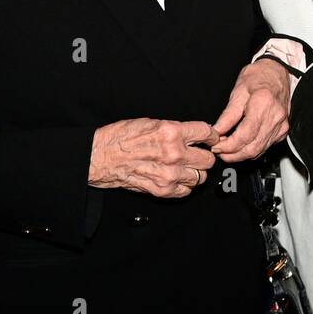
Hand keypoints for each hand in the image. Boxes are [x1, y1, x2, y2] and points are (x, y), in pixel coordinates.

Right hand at [88, 118, 217, 198]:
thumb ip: (175, 129)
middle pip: (208, 159)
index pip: (207, 133)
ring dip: (194, 172)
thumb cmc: (122, 137)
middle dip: (204, 156)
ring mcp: (170, 174)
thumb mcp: (151, 123)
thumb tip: (193, 134)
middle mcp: (174, 154)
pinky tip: (175, 178)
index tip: (210, 139)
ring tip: (184, 167)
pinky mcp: (163, 190)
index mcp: (171, 132)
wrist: (101, 157)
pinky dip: (184, 186)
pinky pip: (186, 191)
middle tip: (196, 154)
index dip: (211, 136)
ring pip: (200, 177)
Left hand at [211, 58, 289, 163]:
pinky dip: (251, 149)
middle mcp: (275, 117)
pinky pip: (265, 146)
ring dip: (241, 154)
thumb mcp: (238, 91)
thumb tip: (216, 131)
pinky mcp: (283, 130)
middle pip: (252, 147)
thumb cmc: (259, 76)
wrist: (278, 71)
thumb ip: (228, 115)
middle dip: (233, 154)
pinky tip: (240, 145)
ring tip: (226, 150)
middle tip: (218, 151)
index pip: (244, 135)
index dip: (228, 145)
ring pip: (259, 150)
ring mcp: (281, 125)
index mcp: (263, 104)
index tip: (216, 146)